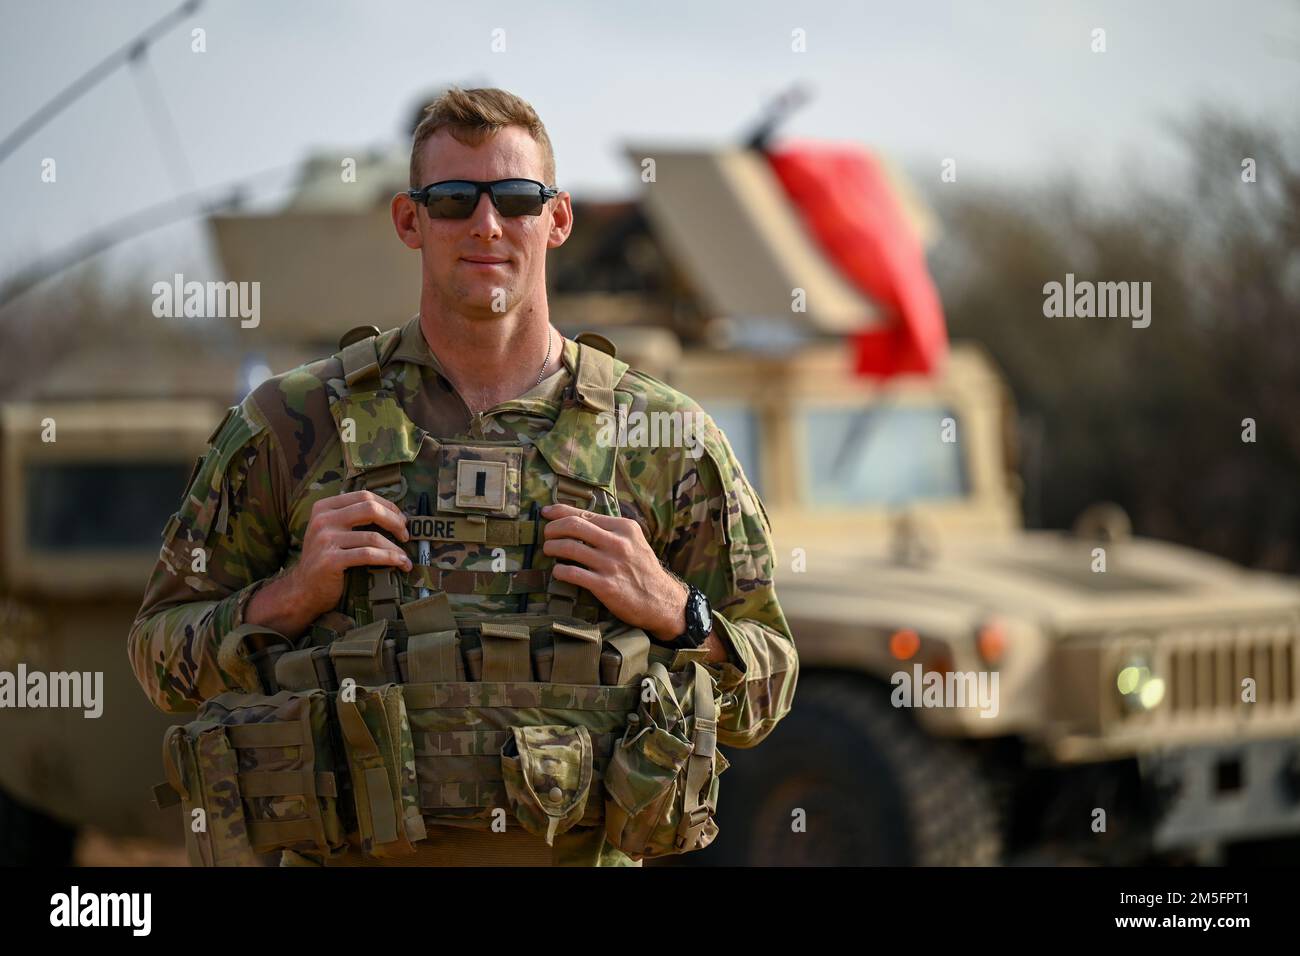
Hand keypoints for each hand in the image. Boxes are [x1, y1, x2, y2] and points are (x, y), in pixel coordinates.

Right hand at [246, 490, 410, 637]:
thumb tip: (395, 512)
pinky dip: (389, 558)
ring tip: (405, 557)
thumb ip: (353, 517)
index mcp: (324, 507)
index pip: (364, 496)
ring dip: (395, 547)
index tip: (401, 519)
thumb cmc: (326, 559)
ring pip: (372, 536)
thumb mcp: (333, 530)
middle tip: (406, 535)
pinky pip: (368, 555)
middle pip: (370, 509)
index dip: (388, 506)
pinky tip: (400, 563)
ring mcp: (324, 540)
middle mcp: (323, 520)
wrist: (303, 589)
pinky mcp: (330, 560)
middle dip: (395, 522)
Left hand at [540, 503, 686, 641]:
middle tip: (546, 535)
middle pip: (573, 526)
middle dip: (552, 528)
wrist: (661, 601)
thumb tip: (576, 518)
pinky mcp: (605, 586)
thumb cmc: (643, 569)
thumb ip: (610, 530)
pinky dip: (559, 571)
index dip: (560, 511)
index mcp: (624, 528)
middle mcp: (618, 543)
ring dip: (552, 548)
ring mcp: (611, 564)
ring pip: (569, 548)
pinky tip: (558, 572)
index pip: (585, 514)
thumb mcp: (633, 541)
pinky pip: (572, 573)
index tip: (546, 512)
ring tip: (549, 551)